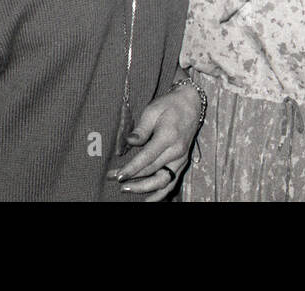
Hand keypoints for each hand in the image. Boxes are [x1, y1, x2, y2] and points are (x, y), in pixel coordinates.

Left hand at [107, 85, 200, 200]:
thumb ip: (141, 129)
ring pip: (162, 181)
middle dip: (132, 178)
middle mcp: (177, 151)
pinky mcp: (183, 162)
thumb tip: (129, 142)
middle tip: (113, 179)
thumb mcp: (152, 110)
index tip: (118, 176)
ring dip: (144, 189)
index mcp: (168, 136)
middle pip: (152, 171)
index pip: (147, 158)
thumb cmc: (169, 105)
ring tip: (126, 190)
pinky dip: (160, 194)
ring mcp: (181, 159)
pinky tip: (147, 200)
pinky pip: (172, 182)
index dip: (132, 169)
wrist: (191, 104)